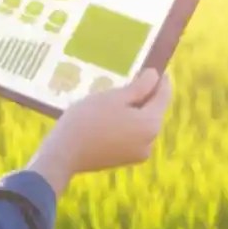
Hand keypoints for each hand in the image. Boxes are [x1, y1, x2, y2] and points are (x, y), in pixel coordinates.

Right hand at [29, 68, 174, 195]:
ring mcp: (138, 153)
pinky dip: (126, 125)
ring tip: (118, 99)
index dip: (160, 80)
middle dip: (146, 97)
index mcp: (151, 123)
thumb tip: (155, 76)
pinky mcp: (124, 160)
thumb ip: (139, 87)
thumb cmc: (88, 119)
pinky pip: (131, 136)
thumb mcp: (114, 97)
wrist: (64, 154)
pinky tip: (110, 118)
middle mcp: (151, 141)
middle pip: (153, 112)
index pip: (163, 96)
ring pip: (141, 125)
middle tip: (132, 80)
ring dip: (134, 111)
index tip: (155, 68)